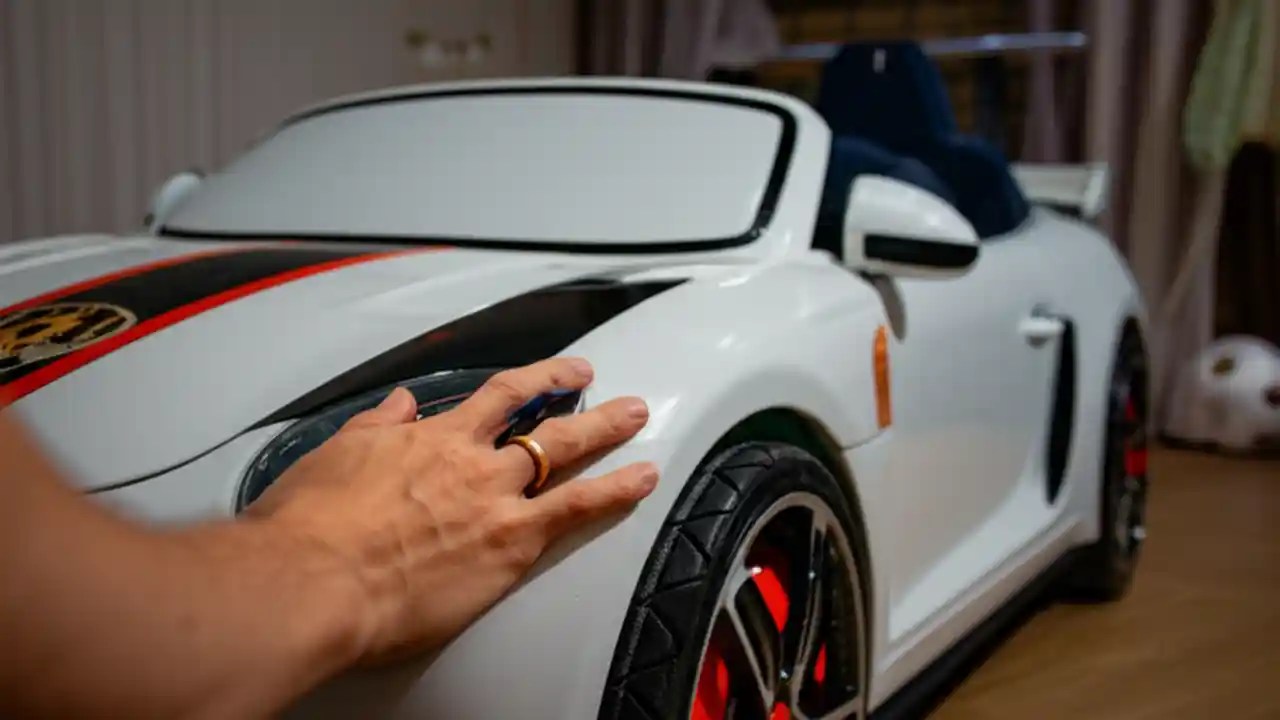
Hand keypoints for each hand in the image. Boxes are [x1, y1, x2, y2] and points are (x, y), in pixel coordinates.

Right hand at [242, 357, 656, 664]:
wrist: (312, 579)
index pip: (493, 397)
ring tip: (635, 417)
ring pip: (565, 451)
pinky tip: (643, 479)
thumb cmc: (308, 527)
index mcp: (428, 438)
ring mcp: (496, 498)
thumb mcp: (335, 457)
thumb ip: (376, 428)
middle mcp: (470, 459)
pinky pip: (578, 507)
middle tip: (602, 386)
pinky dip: (617, 489)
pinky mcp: (511, 542)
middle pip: (537, 418)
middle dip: (576, 397)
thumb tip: (398, 404)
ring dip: (606, 429)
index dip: (532, 380)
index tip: (556, 373)